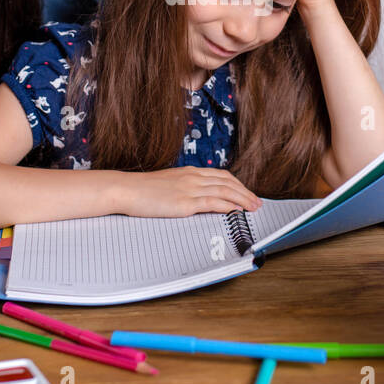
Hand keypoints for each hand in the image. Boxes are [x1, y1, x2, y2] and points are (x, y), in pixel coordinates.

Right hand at [117, 167, 263, 217]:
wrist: (126, 189)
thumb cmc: (142, 190)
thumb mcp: (167, 184)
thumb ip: (183, 187)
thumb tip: (193, 197)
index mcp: (189, 172)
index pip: (221, 175)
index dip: (237, 184)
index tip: (246, 192)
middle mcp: (193, 177)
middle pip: (227, 182)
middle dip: (245, 192)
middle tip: (257, 202)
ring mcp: (190, 188)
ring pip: (225, 191)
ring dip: (242, 199)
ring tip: (253, 208)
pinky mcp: (185, 202)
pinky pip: (213, 202)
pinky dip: (228, 206)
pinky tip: (236, 211)